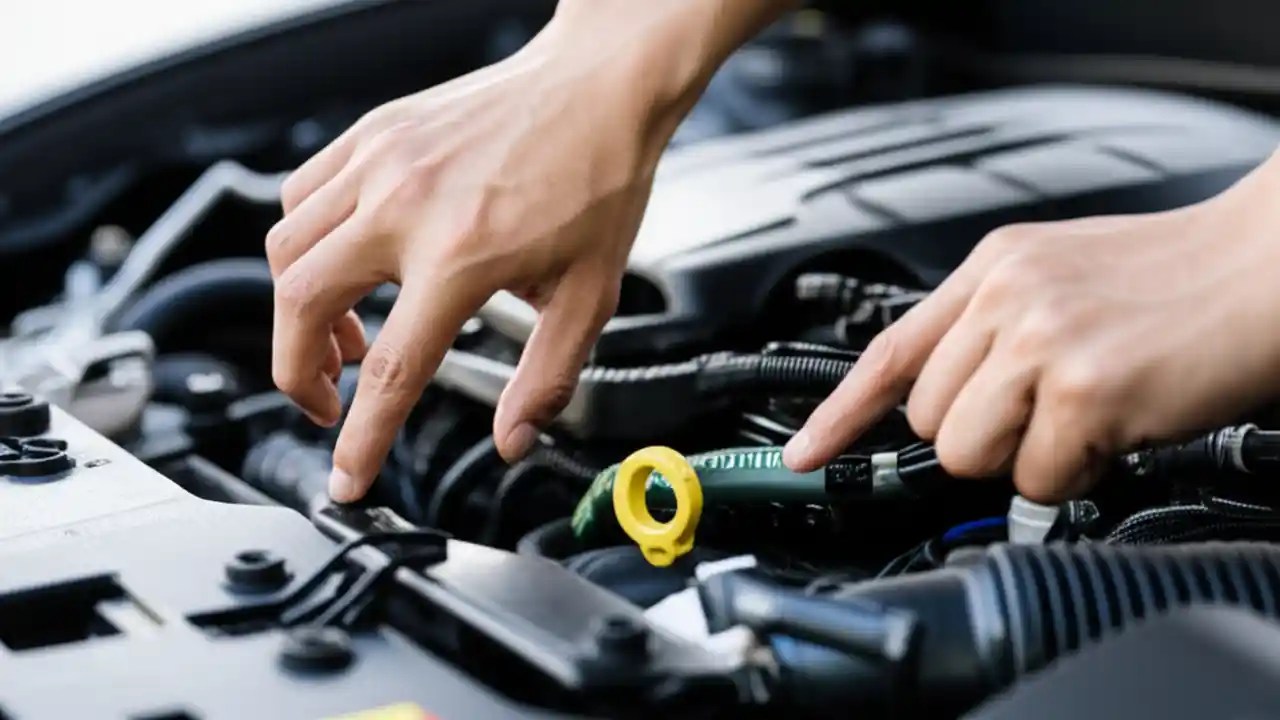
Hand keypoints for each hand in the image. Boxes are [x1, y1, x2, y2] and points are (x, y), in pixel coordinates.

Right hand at [267, 0, 792, 501]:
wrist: (599, 86)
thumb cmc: (600, 181)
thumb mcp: (590, 296)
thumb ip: (547, 379)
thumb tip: (512, 440)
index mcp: (462, 256)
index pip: (392, 371)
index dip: (361, 438)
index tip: (346, 478)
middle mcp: (405, 206)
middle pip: (301, 305)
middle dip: (298, 371)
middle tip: (327, 399)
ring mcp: (380, 162)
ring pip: (288, 250)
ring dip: (298, 309)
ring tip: (347, 337)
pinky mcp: (373, 133)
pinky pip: (303, 196)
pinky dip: (305, 244)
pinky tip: (347, 263)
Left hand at [784, 152, 1279, 501]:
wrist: (1267, 264)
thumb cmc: (1176, 279)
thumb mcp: (1060, 274)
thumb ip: (995, 325)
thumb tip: (952, 399)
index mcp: (993, 267)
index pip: (890, 349)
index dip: (839, 412)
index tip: (806, 452)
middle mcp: (1006, 298)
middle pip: (928, 420)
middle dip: (982, 436)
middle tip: (1046, 413)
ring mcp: (1041, 341)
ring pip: (969, 453)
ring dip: (1025, 456)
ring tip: (1083, 417)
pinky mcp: (1085, 388)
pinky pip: (1039, 479)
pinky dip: (1076, 472)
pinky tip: (1115, 428)